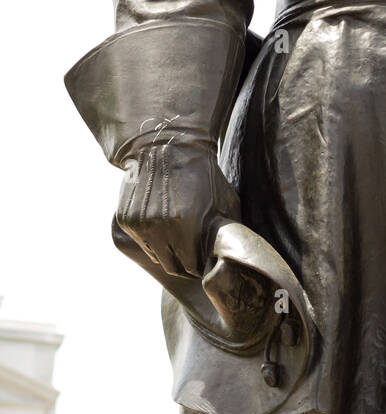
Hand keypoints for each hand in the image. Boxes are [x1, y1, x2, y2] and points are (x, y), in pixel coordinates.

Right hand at [117, 138, 239, 278]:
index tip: (204, 260)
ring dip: (166, 252)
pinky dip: (151, 238)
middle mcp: (158, 227)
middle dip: (183, 265)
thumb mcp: (225, 199)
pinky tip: (163, 223)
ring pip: (154, 256)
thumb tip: (230, 254)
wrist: (167, 145)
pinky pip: (140, 241)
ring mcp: (139, 224)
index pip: (191, 267)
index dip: (199, 266)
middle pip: (171, 266)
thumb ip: (226, 231)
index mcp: (185, 225)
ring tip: (178, 238)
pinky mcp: (125, 219)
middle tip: (192, 256)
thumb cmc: (203, 172)